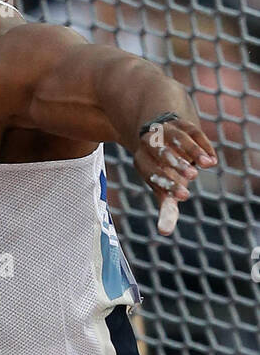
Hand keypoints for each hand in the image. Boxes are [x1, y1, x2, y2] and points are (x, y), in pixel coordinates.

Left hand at [133, 117, 216, 235]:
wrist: (161, 138)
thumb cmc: (164, 172)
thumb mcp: (164, 189)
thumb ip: (166, 208)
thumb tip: (165, 231)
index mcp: (143, 162)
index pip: (152, 173)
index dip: (168, 184)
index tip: (184, 196)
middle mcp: (151, 144)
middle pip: (162, 153)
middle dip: (177, 165)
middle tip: (192, 177)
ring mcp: (166, 131)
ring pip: (178, 139)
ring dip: (192, 151)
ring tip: (207, 165)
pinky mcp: (182, 123)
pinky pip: (193, 132)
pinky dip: (203, 145)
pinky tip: (212, 160)